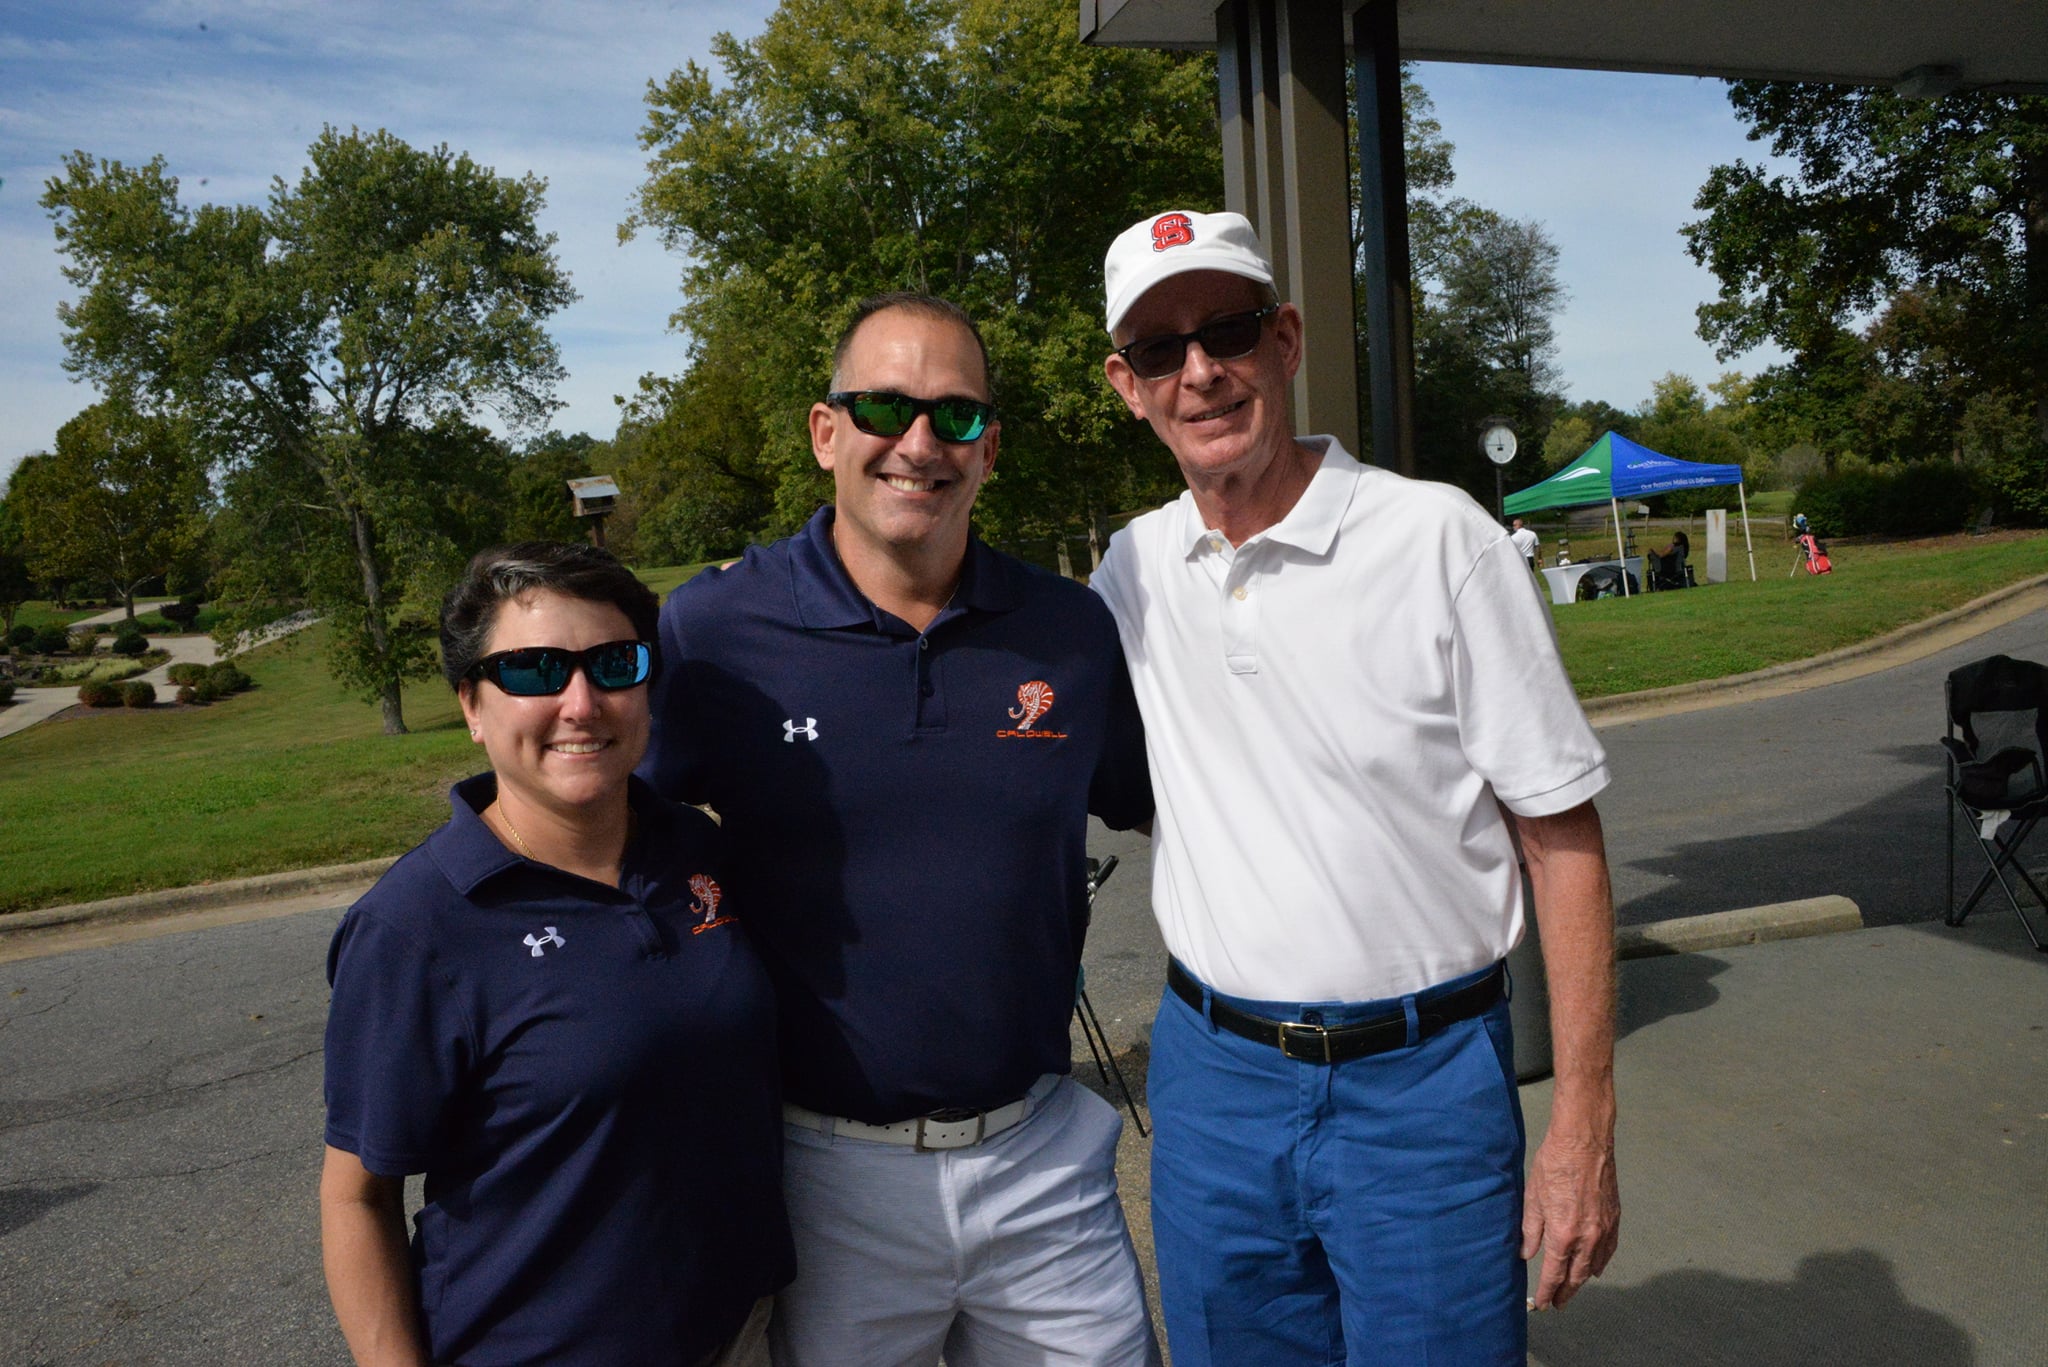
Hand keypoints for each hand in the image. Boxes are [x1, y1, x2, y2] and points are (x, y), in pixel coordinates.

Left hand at [1521, 1131, 1618, 1309]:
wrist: (1584, 1141)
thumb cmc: (1554, 1164)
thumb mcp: (1533, 1197)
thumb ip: (1530, 1230)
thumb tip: (1526, 1254)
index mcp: (1564, 1234)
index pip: (1554, 1274)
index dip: (1547, 1292)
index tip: (1542, 1304)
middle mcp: (1588, 1237)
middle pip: (1577, 1276)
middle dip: (1565, 1293)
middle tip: (1557, 1303)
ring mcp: (1604, 1229)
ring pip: (1594, 1266)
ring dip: (1582, 1280)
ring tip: (1571, 1289)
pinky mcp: (1615, 1218)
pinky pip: (1609, 1250)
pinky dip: (1600, 1262)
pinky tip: (1594, 1267)